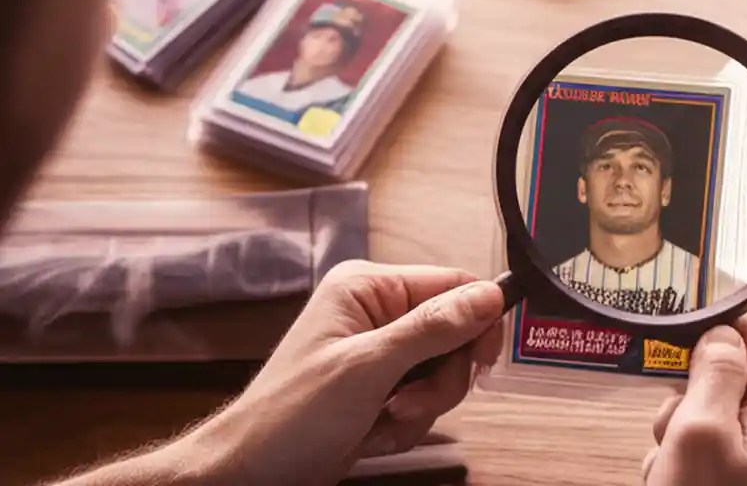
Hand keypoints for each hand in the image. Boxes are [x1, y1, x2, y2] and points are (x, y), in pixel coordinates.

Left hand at [179, 260, 503, 484]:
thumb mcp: (368, 368)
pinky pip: (424, 400)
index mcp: (367, 287)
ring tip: (383, 422)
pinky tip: (372, 434)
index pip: (452, 284)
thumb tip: (490, 294)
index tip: (481, 364)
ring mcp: (378, 352)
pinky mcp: (379, 387)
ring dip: (421, 408)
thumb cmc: (291, 416)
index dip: (476, 322)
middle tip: (408, 405)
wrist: (251, 475)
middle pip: (454, 334)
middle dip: (439, 380)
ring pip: (443, 372)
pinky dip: (406, 426)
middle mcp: (375, 312)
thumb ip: (431, 329)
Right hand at [643, 317, 746, 485]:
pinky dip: (678, 458)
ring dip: (676, 432)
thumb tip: (720, 331)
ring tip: (674, 467)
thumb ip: (713, 373)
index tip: (673, 347)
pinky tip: (675, 481)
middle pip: (720, 373)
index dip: (708, 336)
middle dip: (685, 396)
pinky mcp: (737, 471)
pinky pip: (698, 442)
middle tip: (677, 430)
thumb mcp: (702, 432)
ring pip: (700, 408)